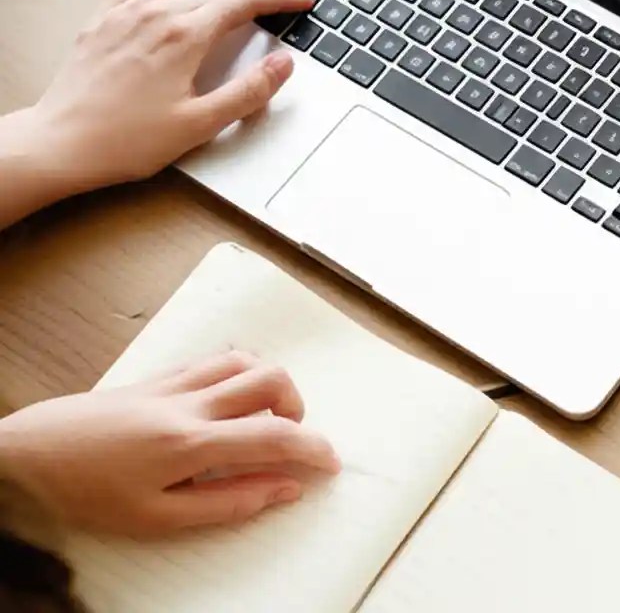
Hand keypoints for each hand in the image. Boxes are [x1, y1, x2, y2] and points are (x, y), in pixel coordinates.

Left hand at [0, 352, 340, 534]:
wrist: (24, 459)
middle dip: (297, 406)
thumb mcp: (158, 518)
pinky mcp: (155, 376)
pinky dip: (236, 373)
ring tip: (260, 417)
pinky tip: (226, 401)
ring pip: (244, 359)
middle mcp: (188, 403)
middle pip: (270, 379)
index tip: (330, 462)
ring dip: (268, 384)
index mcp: (191, 443)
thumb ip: (228, 503)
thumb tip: (283, 489)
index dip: (314, 448)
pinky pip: (212, 359)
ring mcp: (171, 383)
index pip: (275, 436)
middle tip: (288, 437)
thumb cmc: (85, 494)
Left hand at [16, 0, 312, 191]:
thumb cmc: (125, 140)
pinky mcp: (104, 21)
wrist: (63, 144)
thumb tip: (282, 65)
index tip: (299, 0)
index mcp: (182, 37)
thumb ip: (248, 91)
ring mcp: (125, 14)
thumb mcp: (201, 124)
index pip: (241, 3)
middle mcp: (153, 15)